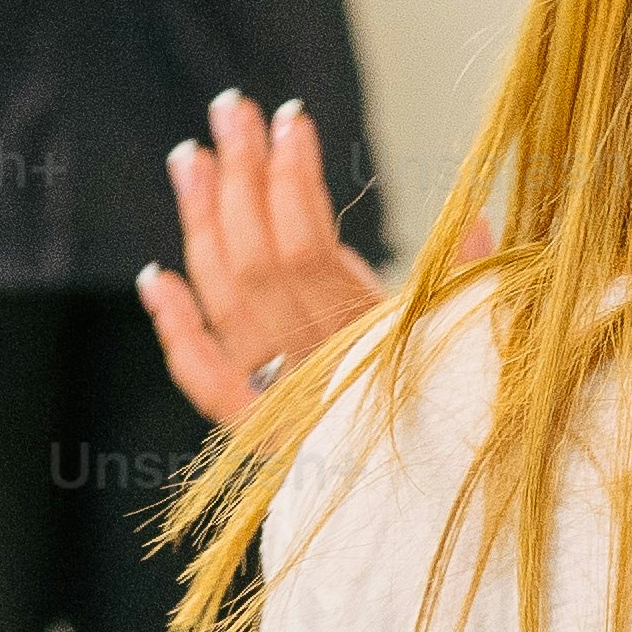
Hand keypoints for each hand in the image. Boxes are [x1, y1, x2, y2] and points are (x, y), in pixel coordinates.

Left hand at [138, 91, 461, 425]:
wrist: (443, 520)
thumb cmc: (468, 418)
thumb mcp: (479, 346)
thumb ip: (469, 284)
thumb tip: (478, 216)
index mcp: (367, 343)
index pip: (308, 249)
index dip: (293, 180)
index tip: (291, 119)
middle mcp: (311, 369)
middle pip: (255, 261)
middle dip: (240, 178)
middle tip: (229, 111)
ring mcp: (275, 400)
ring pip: (222, 302)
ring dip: (200, 225)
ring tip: (187, 158)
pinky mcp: (254, 433)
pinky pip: (203, 378)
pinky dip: (175, 328)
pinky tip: (152, 277)